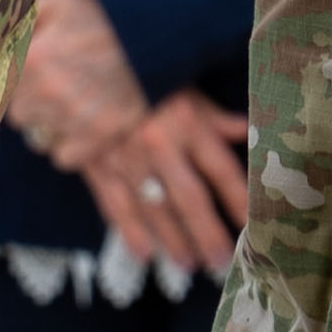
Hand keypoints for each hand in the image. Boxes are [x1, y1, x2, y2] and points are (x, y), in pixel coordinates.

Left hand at [10, 0, 151, 169]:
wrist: (159, 31)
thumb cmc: (106, 12)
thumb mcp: (60, 0)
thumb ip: (22, 17)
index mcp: (33, 57)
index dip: (13, 80)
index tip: (28, 75)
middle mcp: (48, 92)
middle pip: (17, 115)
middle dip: (30, 104)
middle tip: (52, 88)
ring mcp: (74, 118)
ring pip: (37, 139)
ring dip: (48, 127)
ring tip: (69, 106)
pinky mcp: (99, 137)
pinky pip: (63, 158)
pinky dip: (69, 146)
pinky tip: (82, 125)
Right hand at [76, 87, 251, 270]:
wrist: (78, 67)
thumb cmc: (140, 75)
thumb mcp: (182, 87)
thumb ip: (214, 116)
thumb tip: (249, 131)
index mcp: (187, 123)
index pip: (221, 169)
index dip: (239, 200)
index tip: (252, 226)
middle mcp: (159, 145)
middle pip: (190, 199)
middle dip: (208, 235)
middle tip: (221, 264)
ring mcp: (125, 159)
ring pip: (154, 209)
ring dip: (173, 241)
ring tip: (189, 265)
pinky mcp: (96, 166)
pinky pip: (115, 206)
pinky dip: (130, 232)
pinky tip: (144, 254)